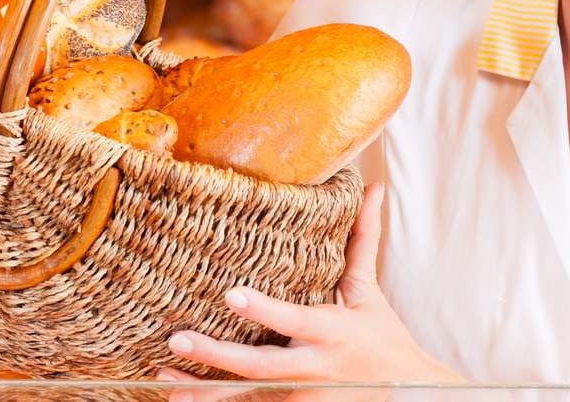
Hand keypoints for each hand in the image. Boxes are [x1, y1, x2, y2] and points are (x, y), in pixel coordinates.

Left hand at [156, 184, 461, 391]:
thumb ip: (363, 239)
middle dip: (217, 355)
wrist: (406, 394)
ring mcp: (300, 395)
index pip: (294, 319)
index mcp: (331, 331)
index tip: (231, 296)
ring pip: (248, 396)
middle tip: (177, 340)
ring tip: (163, 381)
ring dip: (205, 391)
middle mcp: (312, 367)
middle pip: (260, 365)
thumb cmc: (382, 337)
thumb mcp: (369, 291)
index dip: (264, 310)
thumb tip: (373, 188)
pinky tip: (180, 397)